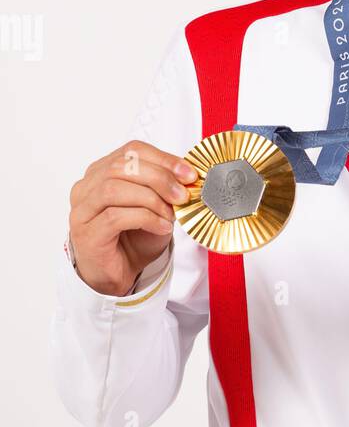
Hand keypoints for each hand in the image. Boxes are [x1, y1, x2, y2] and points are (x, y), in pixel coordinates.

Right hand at [67, 140, 197, 295]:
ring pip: (114, 189)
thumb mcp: (155, 206)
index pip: (131, 151)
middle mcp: (86, 188)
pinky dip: (145, 218)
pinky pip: (115, 217)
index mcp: (101, 173)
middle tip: (182, 195)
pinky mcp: (86, 233)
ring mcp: (82, 210)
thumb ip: (164, 188)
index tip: (188, 173)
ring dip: (151, 199)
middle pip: (121, 167)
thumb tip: (187, 175)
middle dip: (159, 178)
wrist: (118, 275)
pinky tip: (161, 227)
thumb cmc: (134, 239)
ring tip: (171, 214)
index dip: (163, 158)